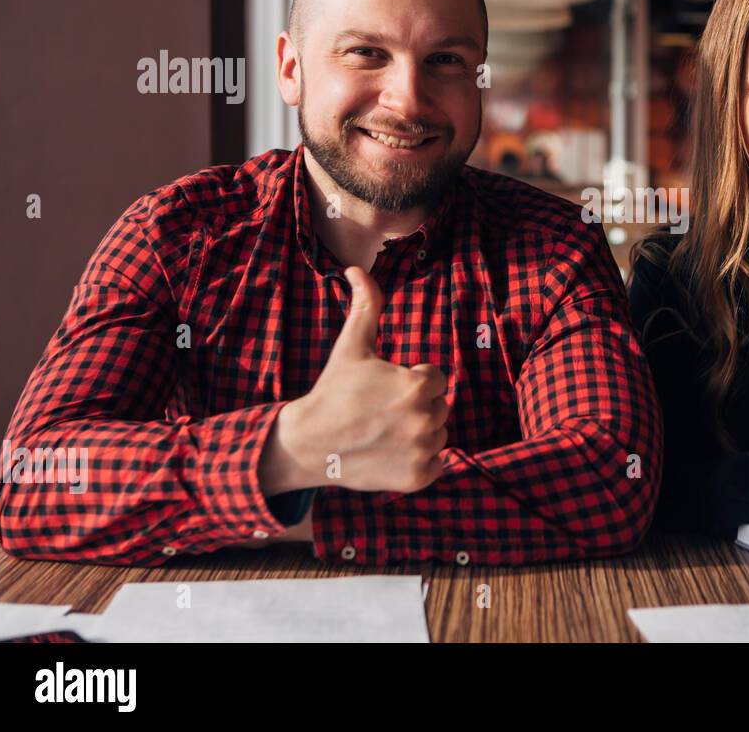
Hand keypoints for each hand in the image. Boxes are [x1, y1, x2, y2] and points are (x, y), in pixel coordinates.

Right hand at [260, 266, 447, 494]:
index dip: (411, 381)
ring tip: (383, 432)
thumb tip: (357, 269)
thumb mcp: (352, 345)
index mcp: (419, 384)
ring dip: (417, 434)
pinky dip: (417, 462)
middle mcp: (426, 418)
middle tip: (380, 412)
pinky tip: (388, 454)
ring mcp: (423, 450)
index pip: (436, 379)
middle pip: (438, 407)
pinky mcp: (418, 478)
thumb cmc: (334, 391)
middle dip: (415, 407)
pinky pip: (434, 464)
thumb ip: (367, 306)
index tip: (383, 390)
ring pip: (437, 435)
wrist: (310, 443)